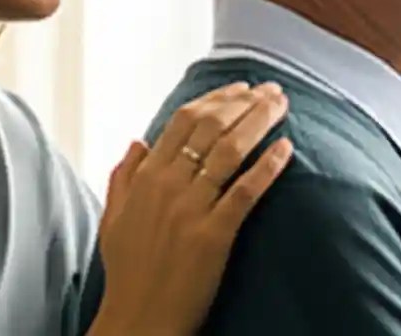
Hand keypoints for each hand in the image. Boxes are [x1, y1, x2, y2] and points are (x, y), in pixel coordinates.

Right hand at [89, 81, 292, 335]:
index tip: (242, 88)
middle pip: (211, 127)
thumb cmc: (128, 273)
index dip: (217, 98)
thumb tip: (138, 140)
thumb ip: (124, 176)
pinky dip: (267, 167)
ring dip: (260, 122)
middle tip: (273, 90)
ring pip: (230, 151)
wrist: (138, 320)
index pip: (183, 120)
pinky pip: (244, 192)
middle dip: (245, 102)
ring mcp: (190, 210)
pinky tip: (286, 149)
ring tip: (283, 107)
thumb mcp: (114, 219)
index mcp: (146, 178)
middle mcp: (167, 187)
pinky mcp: (213, 236)